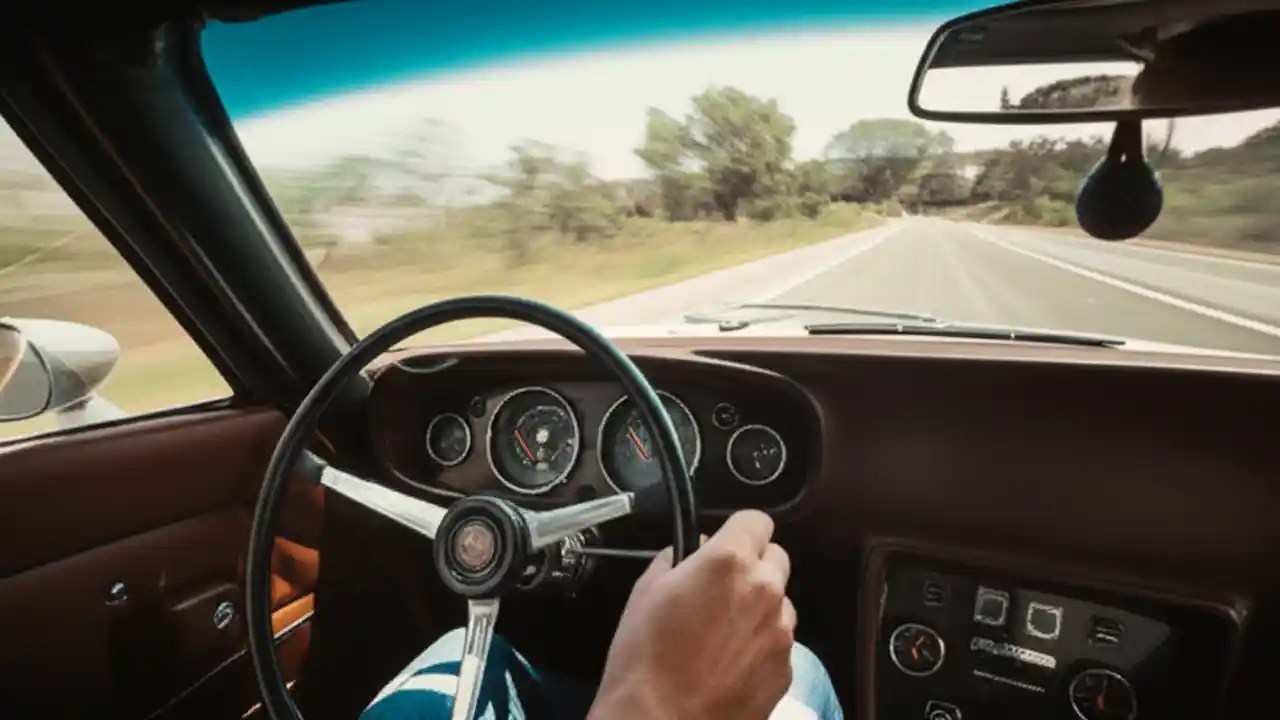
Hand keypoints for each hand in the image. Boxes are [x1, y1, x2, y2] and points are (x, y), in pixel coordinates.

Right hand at [588, 510, 794, 719]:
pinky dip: (760, 645)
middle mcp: (765, 591)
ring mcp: (781, 632)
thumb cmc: (643, 657)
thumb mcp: (646, 590)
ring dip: (758, 607)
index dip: (738, 530)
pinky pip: (779, 642)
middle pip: (777, 557)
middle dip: (753, 565)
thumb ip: (679, 558)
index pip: (756, 519)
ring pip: (780, 602)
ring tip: (722, 634)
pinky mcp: (786, 669)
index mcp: (729, 562)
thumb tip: (698, 550)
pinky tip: (729, 664)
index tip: (724, 544)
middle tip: (721, 589)